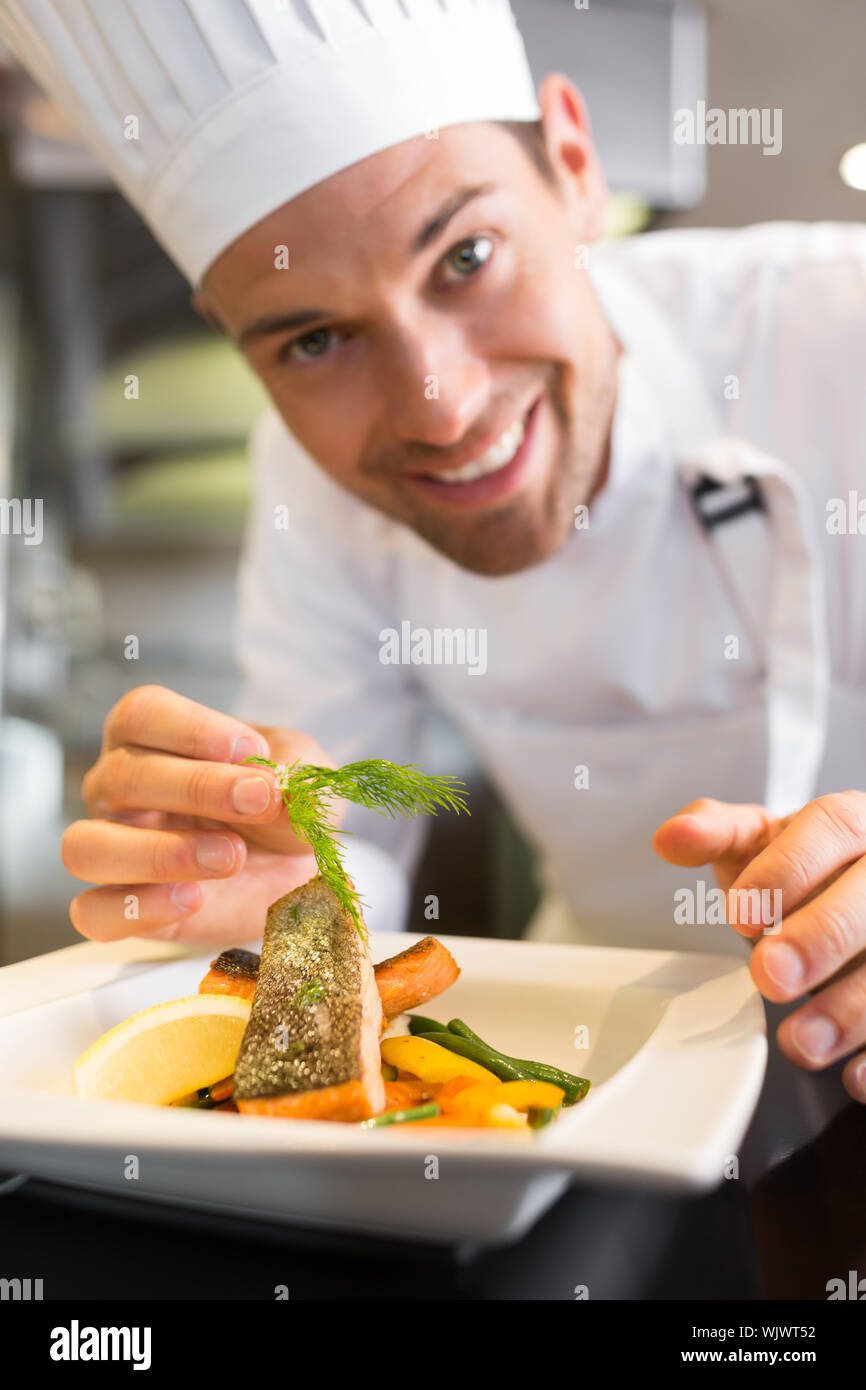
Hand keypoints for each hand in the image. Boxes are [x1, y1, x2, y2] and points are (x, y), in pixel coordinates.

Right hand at [62, 685, 332, 944]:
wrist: (294, 871)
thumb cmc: (282, 808)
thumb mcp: (301, 782)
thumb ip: (291, 779)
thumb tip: (275, 788)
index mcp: (152, 739)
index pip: (139, 714)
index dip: (193, 728)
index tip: (252, 750)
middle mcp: (118, 790)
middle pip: (121, 776)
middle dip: (197, 787)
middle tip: (258, 800)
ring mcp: (113, 849)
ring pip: (86, 846)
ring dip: (160, 852)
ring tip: (230, 856)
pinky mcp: (122, 910)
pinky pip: (93, 913)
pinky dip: (138, 908)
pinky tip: (195, 898)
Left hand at [653, 792, 865, 1104]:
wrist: (841, 893)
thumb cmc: (797, 868)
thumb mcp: (753, 843)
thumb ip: (713, 833)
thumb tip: (671, 835)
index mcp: (850, 822)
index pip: (830, 828)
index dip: (788, 870)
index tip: (742, 913)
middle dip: (820, 939)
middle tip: (769, 975)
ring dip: (850, 1009)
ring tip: (801, 1042)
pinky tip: (852, 1076)